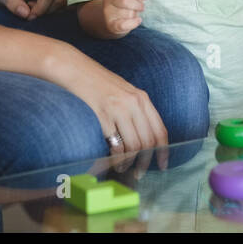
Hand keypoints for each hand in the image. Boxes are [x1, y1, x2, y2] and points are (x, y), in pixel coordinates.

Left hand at [0, 0, 66, 19]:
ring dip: (50, 11)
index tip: (30, 16)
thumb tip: (26, 13)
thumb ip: (13, 4)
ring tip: (38, 7)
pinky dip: (56, 11)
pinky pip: (67, 6)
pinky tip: (45, 8)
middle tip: (32, 9)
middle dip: (45, 10)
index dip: (41, 7)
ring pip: (64, 3)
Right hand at [55, 50, 170, 171]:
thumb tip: (146, 138)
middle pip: (148, 141)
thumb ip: (138, 111)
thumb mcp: (126, 92)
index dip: (164, 150)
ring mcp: (119, 109)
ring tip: (126, 168)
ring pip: (134, 145)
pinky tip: (115, 161)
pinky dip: (117, 157)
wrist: (78, 71)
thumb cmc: (101, 83)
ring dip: (131, 161)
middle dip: (146, 161)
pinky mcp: (103, 116)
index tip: (163, 164)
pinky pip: (116, 144)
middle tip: (141, 172)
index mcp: (142, 98)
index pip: (160, 130)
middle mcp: (134, 104)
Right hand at [102, 0, 146, 34]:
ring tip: (136, 12)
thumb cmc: (126, 1)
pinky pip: (123, 25)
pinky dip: (133, 23)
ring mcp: (108, 12)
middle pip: (124, 0)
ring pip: (125, 12)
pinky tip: (138, 20)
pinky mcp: (111, 24)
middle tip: (142, 7)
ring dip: (135, 13)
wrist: (113, 18)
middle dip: (137, 4)